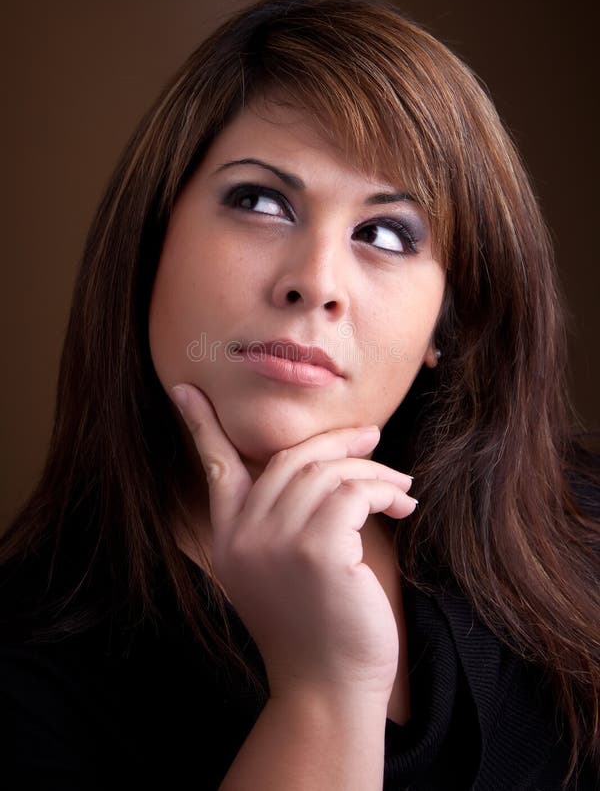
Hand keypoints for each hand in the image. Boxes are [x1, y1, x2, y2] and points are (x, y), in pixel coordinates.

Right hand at [170, 383, 416, 703]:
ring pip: (326, 472)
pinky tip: (402, 504)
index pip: (213, 466)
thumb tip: (320, 467)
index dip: (200, 424)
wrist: (328, 690)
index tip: (184, 388)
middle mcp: (242, 535)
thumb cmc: (317, 628)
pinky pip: (354, 492)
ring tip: (399, 486)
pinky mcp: (316, 548)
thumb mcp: (280, 571)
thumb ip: (282, 521)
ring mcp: (275, 541)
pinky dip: (384, 490)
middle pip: (287, 458)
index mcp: (228, 538)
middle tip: (372, 437)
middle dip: (334, 442)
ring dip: (371, 471)